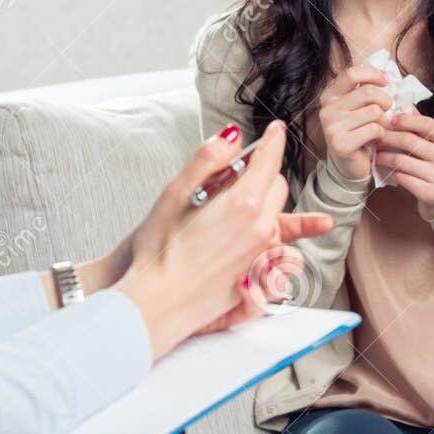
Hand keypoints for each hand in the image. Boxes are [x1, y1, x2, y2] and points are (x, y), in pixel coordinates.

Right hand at [114, 121, 331, 358]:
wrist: (157, 302)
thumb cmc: (158, 251)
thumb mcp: (174, 193)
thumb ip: (208, 159)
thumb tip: (232, 137)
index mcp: (243, 203)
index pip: (270, 160)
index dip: (273, 140)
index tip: (276, 130)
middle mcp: (262, 227)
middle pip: (277, 187)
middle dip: (261, 177)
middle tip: (231, 179)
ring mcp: (264, 253)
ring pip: (277, 217)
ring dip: (262, 208)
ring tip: (231, 214)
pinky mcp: (261, 275)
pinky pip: (276, 247)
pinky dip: (266, 238)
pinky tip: (247, 241)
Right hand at [318, 64, 391, 180]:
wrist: (350, 165)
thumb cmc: (358, 132)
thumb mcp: (358, 108)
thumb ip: (366, 90)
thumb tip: (387, 75)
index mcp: (330, 96)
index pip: (352, 74)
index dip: (373, 75)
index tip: (386, 82)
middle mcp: (327, 110)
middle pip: (367, 92)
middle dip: (385, 100)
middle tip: (388, 110)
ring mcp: (332, 127)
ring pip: (374, 111)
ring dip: (384, 121)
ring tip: (379, 128)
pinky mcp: (341, 144)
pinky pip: (374, 129)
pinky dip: (381, 134)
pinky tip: (375, 140)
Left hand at [372, 106, 433, 218]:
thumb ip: (423, 128)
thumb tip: (407, 108)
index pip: (427, 124)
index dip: (406, 120)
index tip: (391, 120)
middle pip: (410, 141)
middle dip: (388, 138)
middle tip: (376, 137)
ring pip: (402, 161)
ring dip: (384, 156)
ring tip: (376, 153)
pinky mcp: (431, 194)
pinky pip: (403, 178)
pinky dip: (390, 172)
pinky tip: (383, 168)